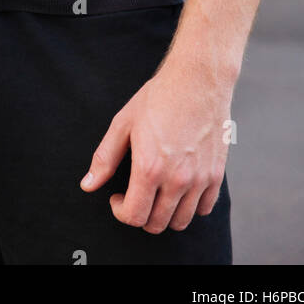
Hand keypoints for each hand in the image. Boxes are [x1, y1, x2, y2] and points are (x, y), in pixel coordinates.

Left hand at [80, 59, 231, 233]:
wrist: (197, 80)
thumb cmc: (158, 98)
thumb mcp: (123, 123)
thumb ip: (105, 158)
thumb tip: (88, 185)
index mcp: (149, 168)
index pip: (134, 216)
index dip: (120, 212)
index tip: (117, 198)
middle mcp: (176, 179)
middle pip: (157, 223)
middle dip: (140, 216)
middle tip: (135, 196)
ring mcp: (199, 179)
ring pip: (181, 221)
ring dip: (165, 215)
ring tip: (156, 194)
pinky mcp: (216, 175)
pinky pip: (204, 208)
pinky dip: (190, 207)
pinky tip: (179, 189)